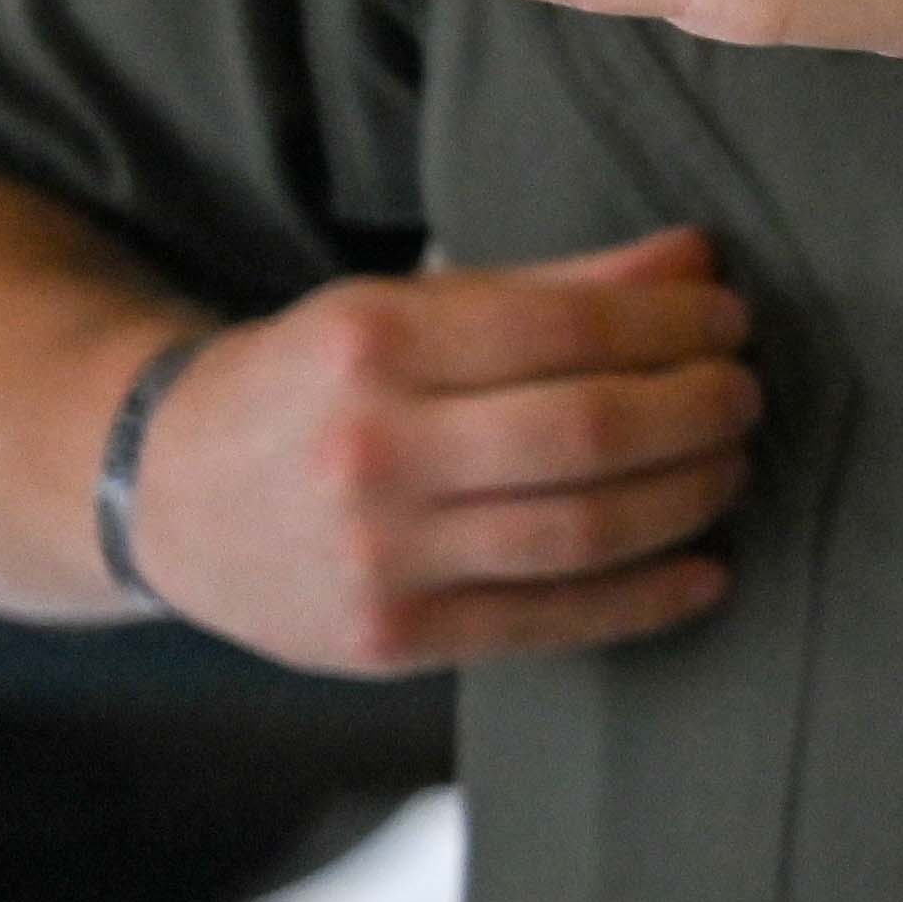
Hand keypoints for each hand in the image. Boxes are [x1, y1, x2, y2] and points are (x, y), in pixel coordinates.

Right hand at [126, 229, 760, 675]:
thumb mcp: (401, 309)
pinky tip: (705, 570)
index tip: (730, 321)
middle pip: (590, 430)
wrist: (158, 494)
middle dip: (700, 409)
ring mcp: (377, 555)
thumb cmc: (310, 386)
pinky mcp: (390, 638)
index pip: (569, 328)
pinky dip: (648, 598)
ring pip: (585, 529)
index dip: (676, 324)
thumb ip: (553, 289)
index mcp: (372, 343)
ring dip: (690, 497)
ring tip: (732, 466)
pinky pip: (552, 623)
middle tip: (745, 396)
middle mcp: (372, 450)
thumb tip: (698, 263)